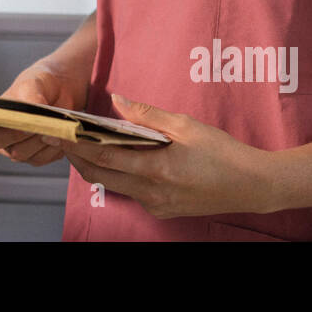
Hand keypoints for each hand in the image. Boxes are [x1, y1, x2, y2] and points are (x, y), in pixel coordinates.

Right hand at [0, 59, 85, 166]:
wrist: (56, 91)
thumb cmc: (37, 85)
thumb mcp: (31, 84)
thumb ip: (30, 98)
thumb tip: (32, 118)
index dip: (12, 133)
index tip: (29, 125)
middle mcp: (1, 140)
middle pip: (15, 151)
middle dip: (35, 138)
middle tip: (50, 123)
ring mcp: (17, 151)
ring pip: (31, 157)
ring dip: (48, 142)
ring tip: (58, 124)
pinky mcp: (35, 157)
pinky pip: (45, 159)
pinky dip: (55, 148)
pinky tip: (61, 132)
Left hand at [49, 93, 275, 217]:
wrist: (252, 186)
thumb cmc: (223, 152)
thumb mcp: (186, 125)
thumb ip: (148, 114)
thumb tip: (117, 100)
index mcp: (156, 170)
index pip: (104, 158)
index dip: (77, 146)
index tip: (59, 132)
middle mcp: (152, 193)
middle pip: (101, 176)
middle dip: (78, 157)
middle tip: (62, 137)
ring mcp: (157, 206)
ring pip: (114, 186)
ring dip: (97, 166)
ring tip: (84, 144)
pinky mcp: (163, 211)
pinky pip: (132, 193)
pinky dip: (119, 175)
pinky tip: (119, 158)